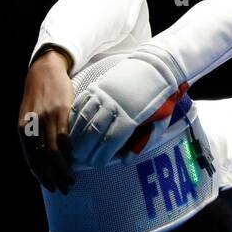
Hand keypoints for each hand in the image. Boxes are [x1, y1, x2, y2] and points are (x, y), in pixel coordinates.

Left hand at [18, 49, 75, 192]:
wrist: (45, 69)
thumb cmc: (38, 94)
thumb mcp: (29, 115)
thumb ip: (33, 134)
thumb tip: (42, 155)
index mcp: (23, 129)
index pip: (31, 160)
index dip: (41, 176)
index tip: (51, 187)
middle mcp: (32, 126)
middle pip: (41, 159)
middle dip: (53, 177)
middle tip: (64, 188)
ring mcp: (46, 119)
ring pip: (53, 151)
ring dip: (62, 169)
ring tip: (71, 179)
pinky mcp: (60, 111)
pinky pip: (64, 136)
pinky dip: (68, 151)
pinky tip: (74, 159)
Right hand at [68, 50, 181, 168]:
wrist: (154, 68)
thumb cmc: (158, 99)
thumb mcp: (159, 122)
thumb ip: (144, 142)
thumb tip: (126, 160)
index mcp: (131, 118)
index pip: (110, 142)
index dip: (100, 155)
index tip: (95, 164)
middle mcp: (114, 107)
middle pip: (94, 133)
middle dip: (85, 149)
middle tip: (80, 160)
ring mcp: (103, 96)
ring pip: (84, 119)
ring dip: (77, 135)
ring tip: (73, 147)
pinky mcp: (96, 87)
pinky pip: (80, 104)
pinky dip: (74, 118)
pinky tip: (72, 128)